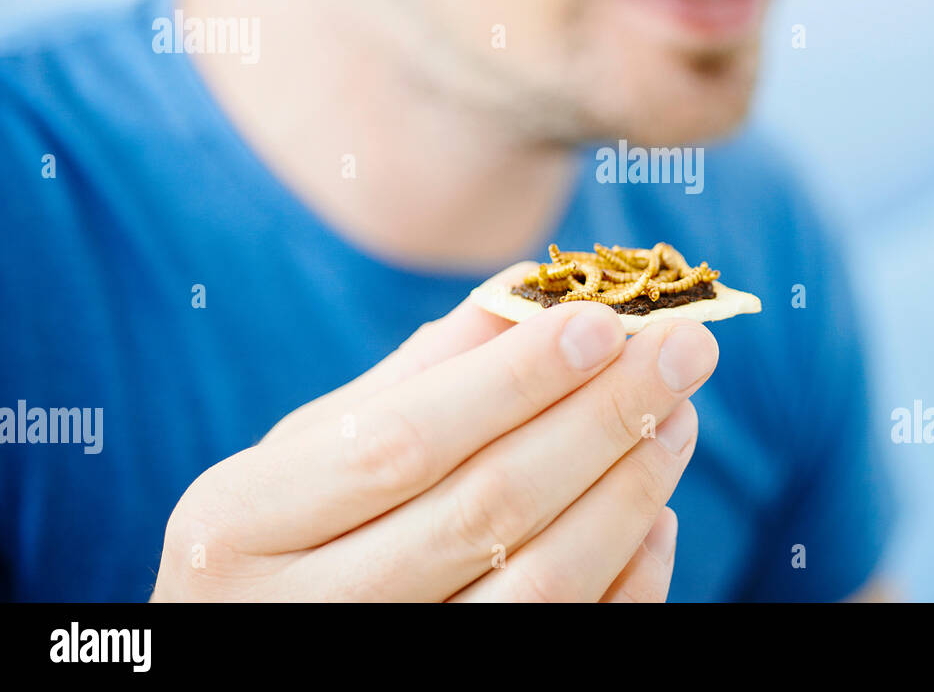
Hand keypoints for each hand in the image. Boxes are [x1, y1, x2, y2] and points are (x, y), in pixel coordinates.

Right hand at [150, 263, 716, 600]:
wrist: (257, 644)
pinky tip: (655, 509)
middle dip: (601, 418)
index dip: (510, 381)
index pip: (400, 441)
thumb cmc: (279, 538)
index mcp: (242, 526)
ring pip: (538, 585)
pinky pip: (567, 640)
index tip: (604, 320)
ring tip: (679, 413)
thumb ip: (415, 376)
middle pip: (485, 509)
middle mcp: (299, 615)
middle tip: (684, 348)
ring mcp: (382, 664)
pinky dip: (626, 574)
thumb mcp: (311, 451)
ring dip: (627, 490)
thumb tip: (530, 286)